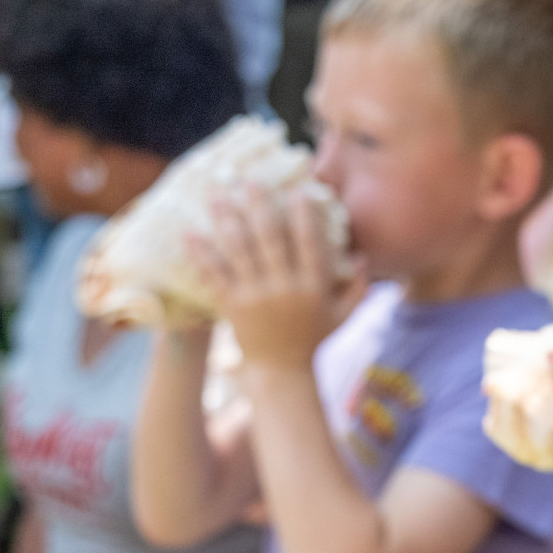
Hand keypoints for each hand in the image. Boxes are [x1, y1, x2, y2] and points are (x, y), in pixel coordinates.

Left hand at [191, 188, 366, 369]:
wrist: (281, 371)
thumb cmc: (313, 339)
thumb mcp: (344, 315)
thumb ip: (358, 286)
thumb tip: (363, 255)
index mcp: (313, 286)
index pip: (309, 243)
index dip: (304, 216)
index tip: (298, 191)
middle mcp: (284, 287)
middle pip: (270, 239)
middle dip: (259, 207)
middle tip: (250, 181)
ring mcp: (256, 296)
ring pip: (239, 250)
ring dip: (226, 219)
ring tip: (216, 195)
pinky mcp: (232, 305)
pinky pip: (214, 274)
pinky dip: (201, 253)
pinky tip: (189, 232)